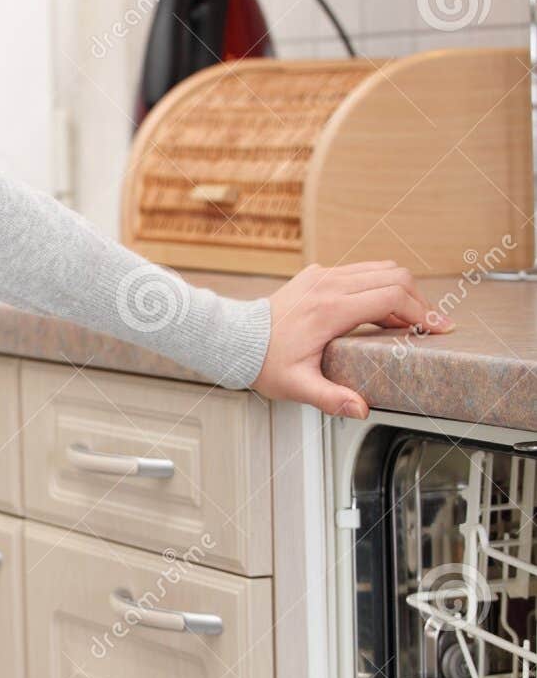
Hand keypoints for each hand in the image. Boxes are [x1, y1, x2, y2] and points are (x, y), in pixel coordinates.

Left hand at [254, 262, 452, 418]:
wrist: (236, 339)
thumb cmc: (265, 362)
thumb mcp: (297, 386)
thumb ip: (331, 398)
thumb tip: (361, 409)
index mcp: (330, 310)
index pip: (391, 296)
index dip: (423, 312)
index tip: (440, 329)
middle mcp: (329, 284)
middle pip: (394, 276)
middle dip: (419, 300)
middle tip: (432, 326)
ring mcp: (324, 275)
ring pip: (380, 268)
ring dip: (402, 291)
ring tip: (412, 319)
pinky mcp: (319, 274)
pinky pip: (362, 271)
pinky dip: (381, 285)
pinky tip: (384, 310)